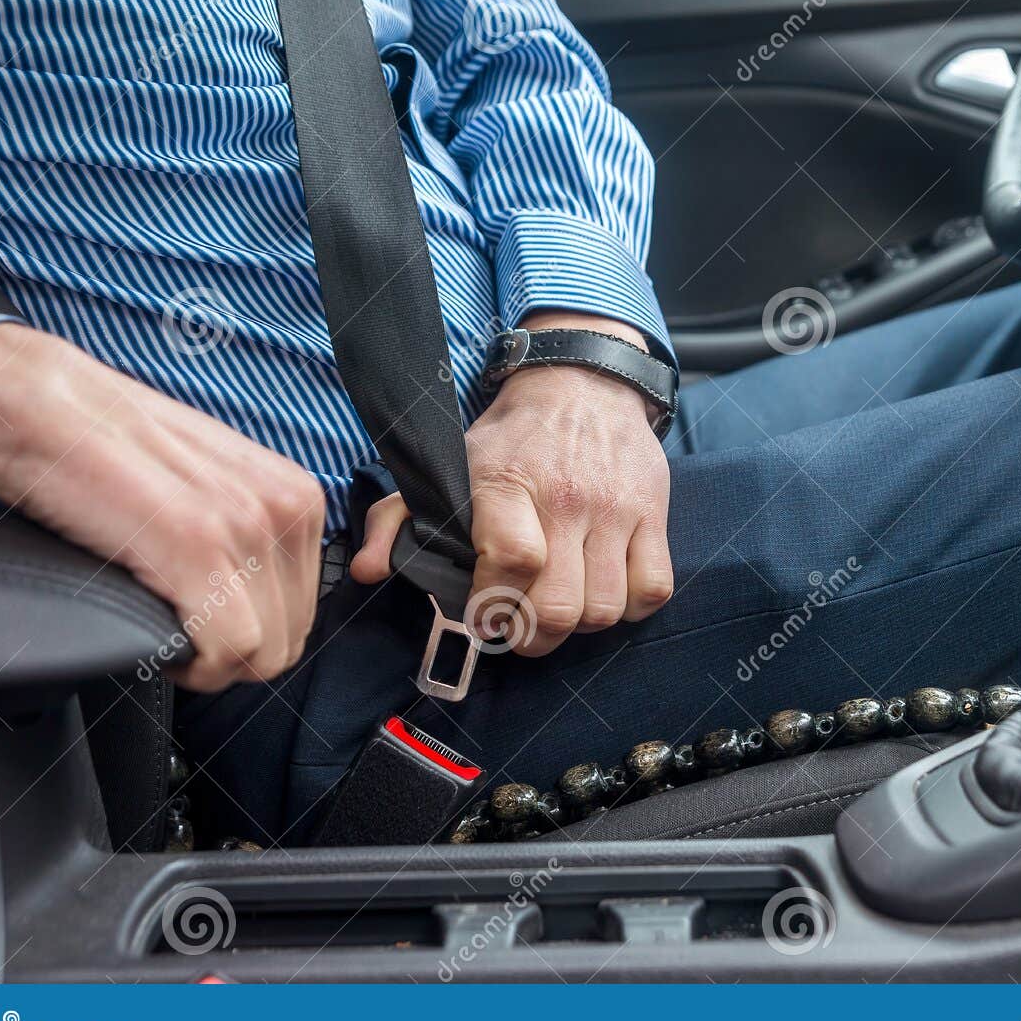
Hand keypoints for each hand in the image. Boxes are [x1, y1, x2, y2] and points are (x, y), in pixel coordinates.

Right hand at [0, 323, 326, 691]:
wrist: (41, 406)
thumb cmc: (110, 452)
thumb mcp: (212, 489)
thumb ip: (251, 536)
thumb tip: (260, 605)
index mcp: (298, 496)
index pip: (303, 612)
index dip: (251, 637)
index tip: (202, 626)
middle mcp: (288, 508)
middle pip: (288, 640)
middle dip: (232, 658)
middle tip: (178, 638)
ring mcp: (248, 527)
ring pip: (263, 654)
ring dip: (210, 664)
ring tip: (164, 634)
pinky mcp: (200, 548)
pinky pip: (228, 649)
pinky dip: (192, 666)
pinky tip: (156, 644)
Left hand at [352, 314, 673, 655]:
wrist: (584, 384)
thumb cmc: (514, 438)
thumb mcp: (450, 465)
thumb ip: (398, 519)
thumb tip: (368, 571)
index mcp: (508, 485)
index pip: (511, 561)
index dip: (492, 606)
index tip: (482, 619)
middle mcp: (566, 499)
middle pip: (557, 604)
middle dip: (532, 637)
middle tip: (520, 631)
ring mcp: (615, 510)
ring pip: (603, 608)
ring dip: (577, 626)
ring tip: (560, 613)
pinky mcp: (652, 515)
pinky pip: (652, 590)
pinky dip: (630, 606)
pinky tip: (604, 592)